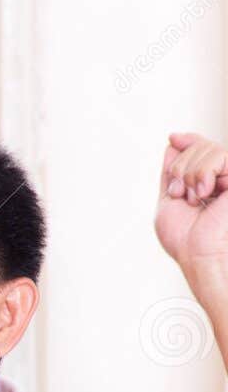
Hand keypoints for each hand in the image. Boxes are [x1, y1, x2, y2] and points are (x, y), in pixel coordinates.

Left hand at [155, 132, 227, 292]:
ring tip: (195, 198)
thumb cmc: (185, 237)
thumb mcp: (169, 199)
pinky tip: (205, 192)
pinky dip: (203, 173)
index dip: (187, 140)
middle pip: (197, 146)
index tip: (172, 138)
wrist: (199, 253)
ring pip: (207, 148)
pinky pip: (219, 155)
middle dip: (179, 169)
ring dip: (190, 175)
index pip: (200, 148)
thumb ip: (173, 171)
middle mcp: (224, 176)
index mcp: (208, 182)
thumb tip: (174, 142)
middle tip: (181, 194)